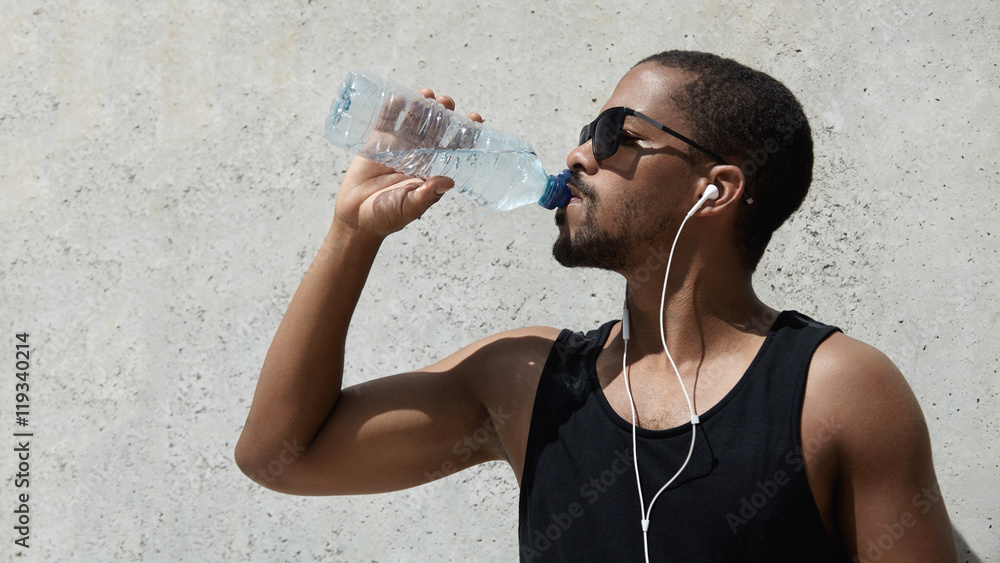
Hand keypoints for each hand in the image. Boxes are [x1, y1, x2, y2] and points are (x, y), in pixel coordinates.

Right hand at [333, 90, 483, 239]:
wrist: (355, 218)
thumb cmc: (385, 217)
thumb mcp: (409, 208)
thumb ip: (427, 195)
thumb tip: (449, 181)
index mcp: (430, 170)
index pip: (453, 148)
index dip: (465, 133)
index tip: (476, 118)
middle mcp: (417, 155)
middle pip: (435, 129)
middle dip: (443, 113)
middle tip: (446, 102)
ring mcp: (396, 147)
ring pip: (412, 121)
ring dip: (420, 106)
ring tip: (427, 95)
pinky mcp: (376, 143)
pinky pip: (385, 122)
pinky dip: (392, 109)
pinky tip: (399, 97)